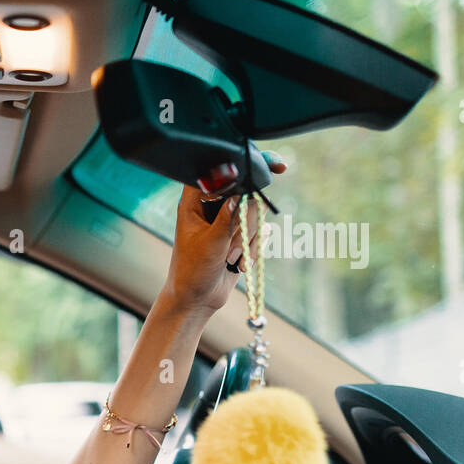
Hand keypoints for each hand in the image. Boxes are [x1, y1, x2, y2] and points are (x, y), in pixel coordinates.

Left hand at [162, 153, 287, 314]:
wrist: (197, 300)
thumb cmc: (192, 271)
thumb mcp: (210, 243)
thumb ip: (227, 217)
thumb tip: (241, 194)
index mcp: (194, 202)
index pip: (218, 170)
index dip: (241, 163)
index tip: (271, 166)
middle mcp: (212, 206)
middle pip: (245, 192)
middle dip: (245, 222)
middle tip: (231, 246)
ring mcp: (228, 220)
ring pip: (255, 215)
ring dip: (246, 241)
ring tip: (229, 259)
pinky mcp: (241, 234)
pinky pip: (261, 233)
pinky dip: (253, 250)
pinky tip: (237, 264)